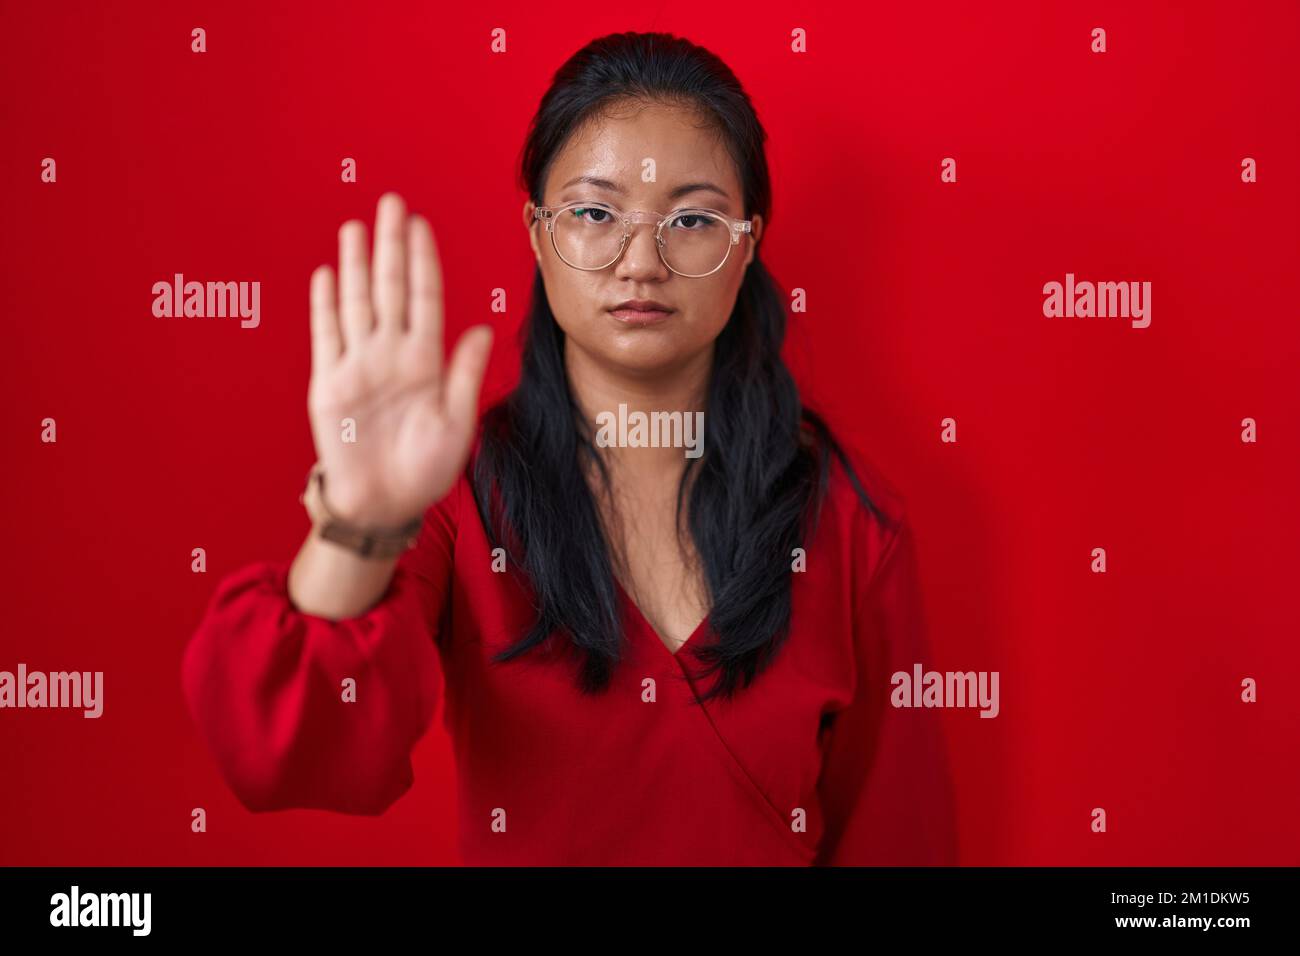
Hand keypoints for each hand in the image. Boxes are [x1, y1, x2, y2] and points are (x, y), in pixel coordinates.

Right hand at [306, 192, 492, 526]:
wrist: (385, 505)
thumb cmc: (426, 469)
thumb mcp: (457, 423)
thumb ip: (464, 374)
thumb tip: (481, 328)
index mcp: (426, 361)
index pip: (425, 299)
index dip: (422, 262)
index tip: (420, 226)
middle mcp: (391, 355)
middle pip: (390, 289)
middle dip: (391, 247)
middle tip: (391, 204)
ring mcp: (358, 366)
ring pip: (357, 303)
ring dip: (358, 266)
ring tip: (357, 227)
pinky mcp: (329, 384)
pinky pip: (326, 336)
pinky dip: (326, 306)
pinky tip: (329, 275)